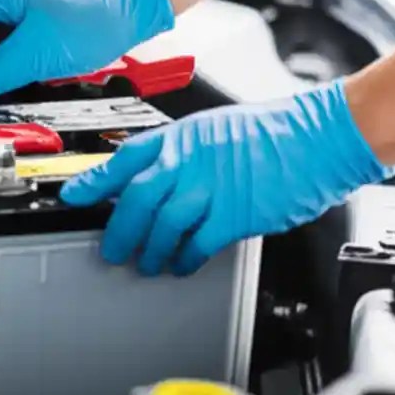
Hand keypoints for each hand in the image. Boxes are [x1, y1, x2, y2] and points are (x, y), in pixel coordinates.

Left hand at [59, 80, 394, 275]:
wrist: (320, 135)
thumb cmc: (275, 131)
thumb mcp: (216, 129)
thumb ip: (184, 153)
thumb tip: (157, 177)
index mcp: (182, 136)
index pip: (126, 158)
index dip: (95, 180)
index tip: (74, 195)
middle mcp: (190, 160)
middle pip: (136, 199)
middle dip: (118, 229)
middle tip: (111, 249)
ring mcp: (212, 187)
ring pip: (162, 225)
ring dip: (150, 251)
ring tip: (148, 263)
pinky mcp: (236, 213)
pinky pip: (198, 243)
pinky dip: (185, 258)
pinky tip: (182, 264)